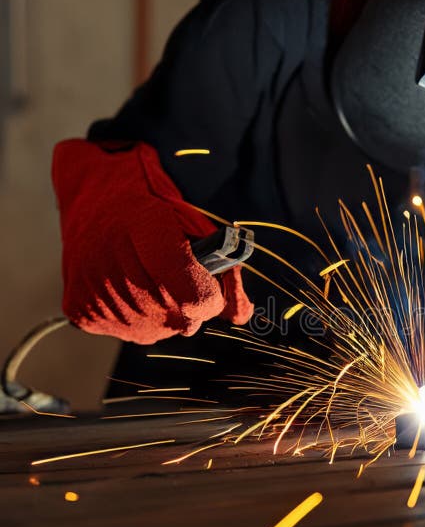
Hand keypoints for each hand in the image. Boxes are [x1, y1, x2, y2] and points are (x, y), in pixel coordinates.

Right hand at [53, 139, 252, 343]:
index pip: (196, 298)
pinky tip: (135, 289)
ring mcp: (95, 292)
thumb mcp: (194, 221)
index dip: (212, 297)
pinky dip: (143, 318)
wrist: (93, 193)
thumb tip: (241, 315)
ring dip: (168, 313)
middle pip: (180, 319)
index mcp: (149, 230)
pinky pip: (132, 333)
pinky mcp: (81, 310)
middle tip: (179, 276)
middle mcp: (116, 264)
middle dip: (192, 303)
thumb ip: (223, 266)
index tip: (211, 285)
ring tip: (156, 279)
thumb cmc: (153, 204)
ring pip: (158, 330)